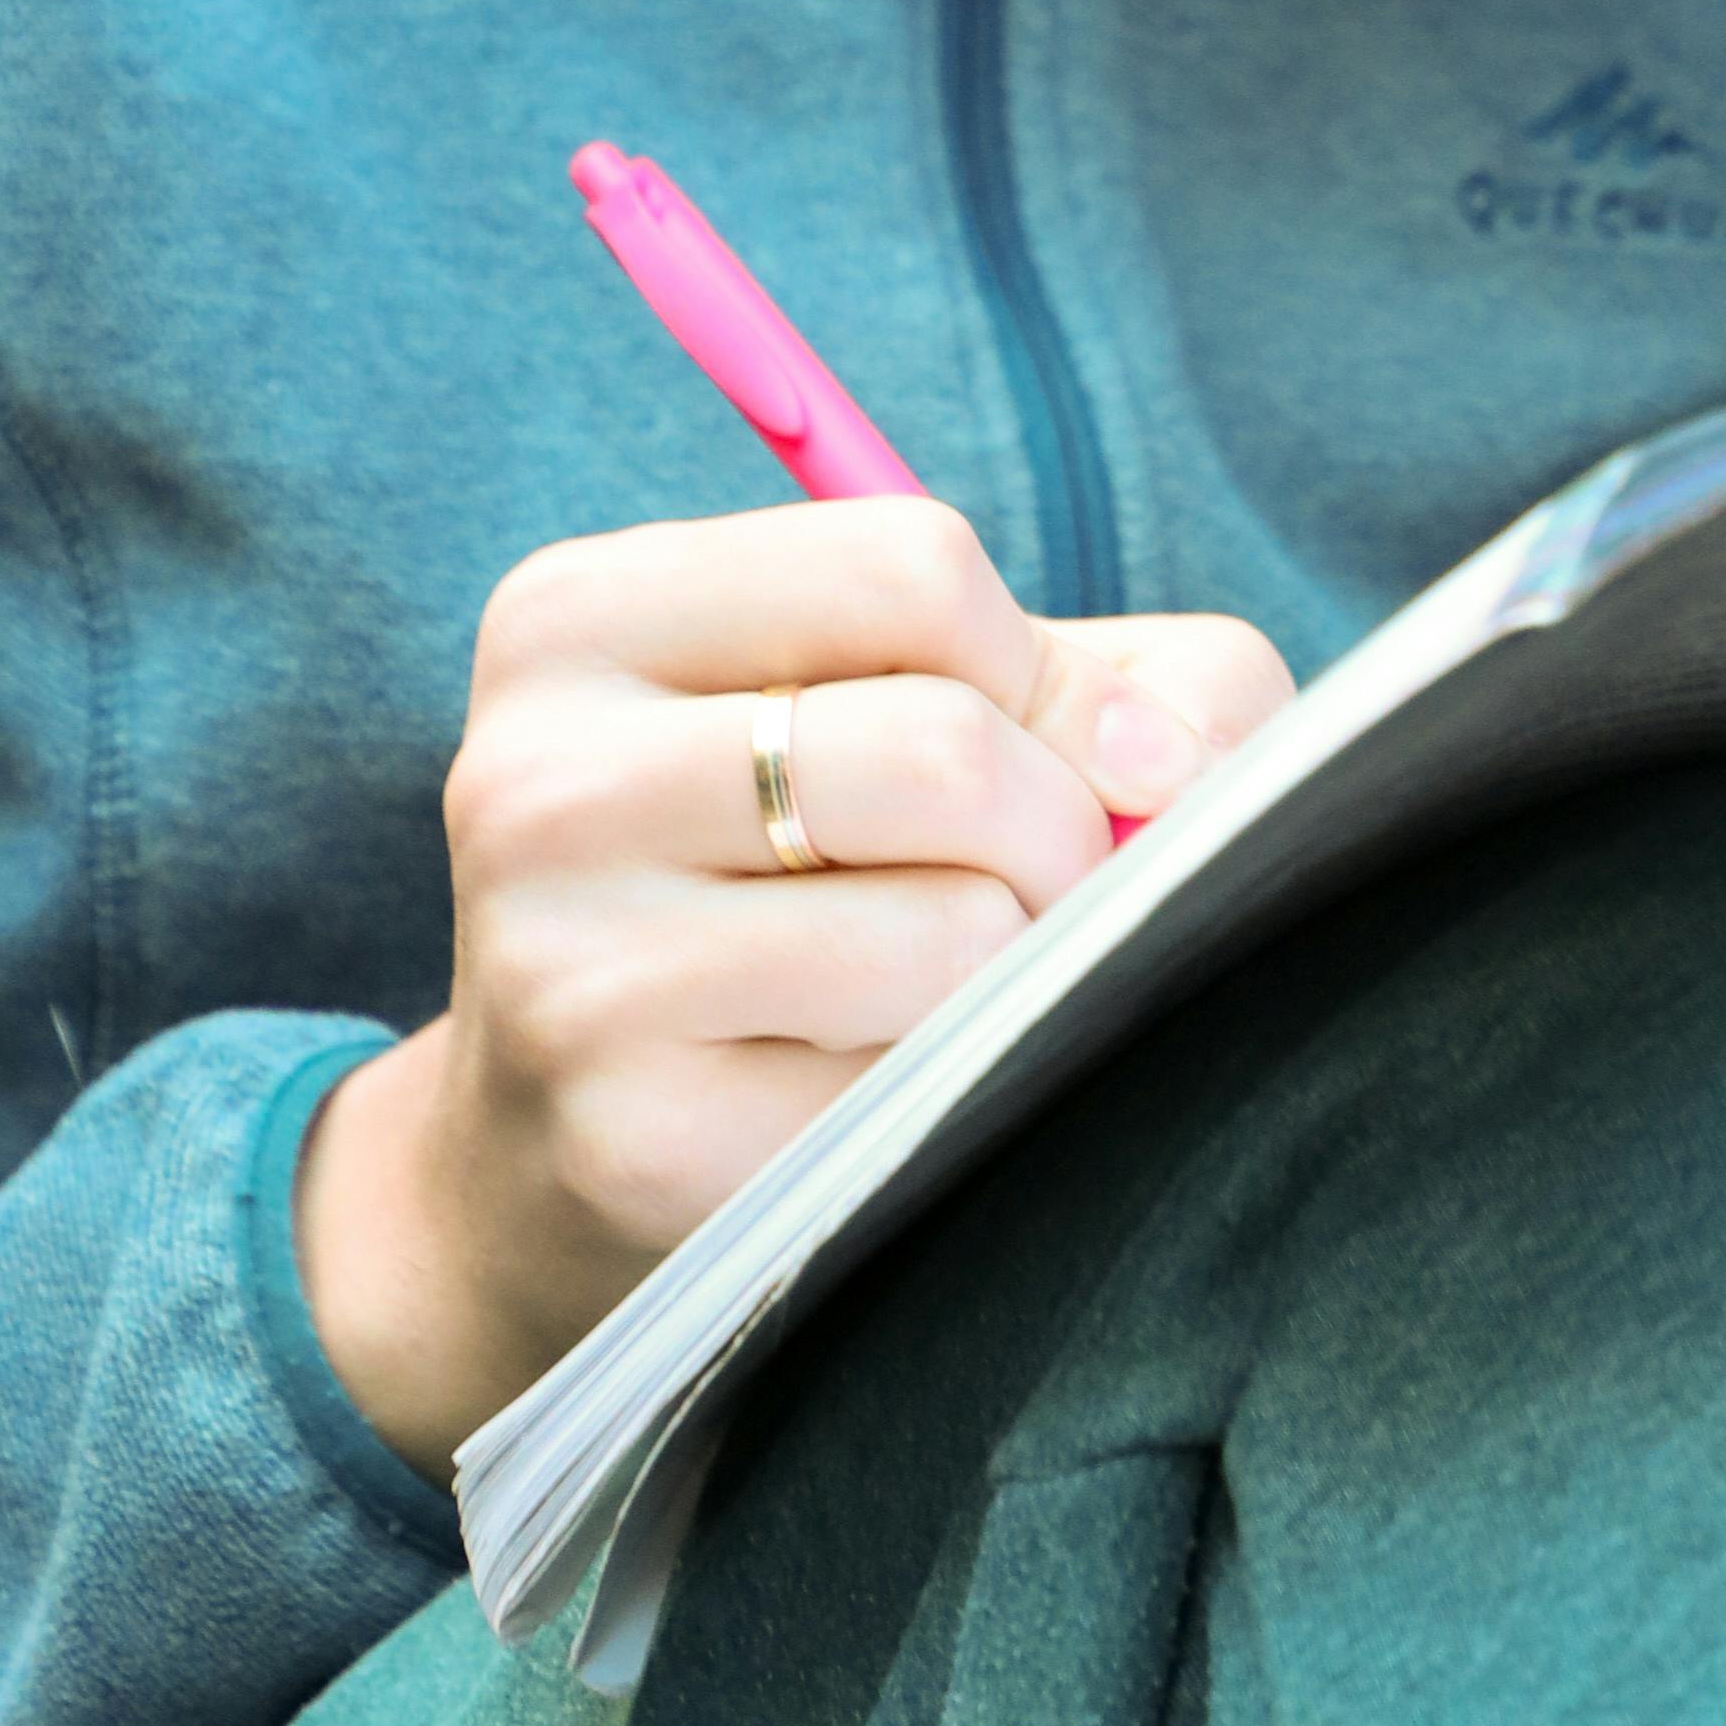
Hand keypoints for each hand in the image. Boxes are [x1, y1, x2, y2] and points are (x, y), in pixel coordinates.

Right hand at [293, 499, 1292, 1478]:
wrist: (546, 1157)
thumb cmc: (788, 885)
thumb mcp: (905, 705)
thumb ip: (1114, 675)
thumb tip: (1186, 764)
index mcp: (583, 619)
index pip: (916, 568)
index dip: (1033, 669)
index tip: (1025, 747)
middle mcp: (539, 780)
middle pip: (948, 750)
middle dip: (1058, 833)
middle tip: (1024, 897)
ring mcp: (568, 972)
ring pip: (957, 936)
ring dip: (1013, 979)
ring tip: (937, 1000)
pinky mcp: (633, 1144)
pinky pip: (920, 1098)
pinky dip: (957, 1097)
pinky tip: (876, 1100)